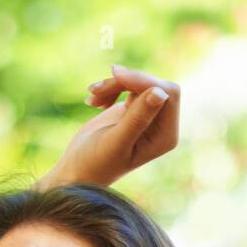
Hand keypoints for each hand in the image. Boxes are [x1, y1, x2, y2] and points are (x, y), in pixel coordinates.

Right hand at [39, 64, 179, 189]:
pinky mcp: (133, 108)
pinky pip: (128, 83)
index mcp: (166, 136)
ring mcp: (148, 115)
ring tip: (91, 96)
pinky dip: (109, 88)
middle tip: (95, 89)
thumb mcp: (116, 142)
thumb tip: (159, 92)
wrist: (77, 170)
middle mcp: (162, 125)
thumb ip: (137, 118)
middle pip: (154, 83)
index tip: (117, 77)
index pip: (169, 93)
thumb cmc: (95, 163)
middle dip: (126, 81)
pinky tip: (93, 102)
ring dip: (113, 84)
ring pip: (138, 81)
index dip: (145, 81)